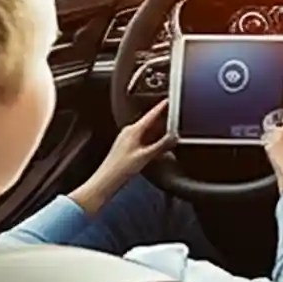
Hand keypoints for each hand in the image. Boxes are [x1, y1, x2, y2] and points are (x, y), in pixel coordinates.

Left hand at [71, 100, 173, 214]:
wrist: (106, 181)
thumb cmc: (120, 169)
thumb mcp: (145, 156)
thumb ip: (161, 145)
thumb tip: (173, 137)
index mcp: (133, 131)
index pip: (151, 115)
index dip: (161, 107)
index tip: (170, 101)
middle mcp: (130, 133)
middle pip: (151, 123)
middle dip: (164, 122)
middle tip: (176, 120)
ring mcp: (129, 141)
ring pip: (148, 133)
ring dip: (159, 134)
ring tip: (171, 135)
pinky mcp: (129, 148)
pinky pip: (145, 141)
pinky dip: (154, 142)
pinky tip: (160, 149)